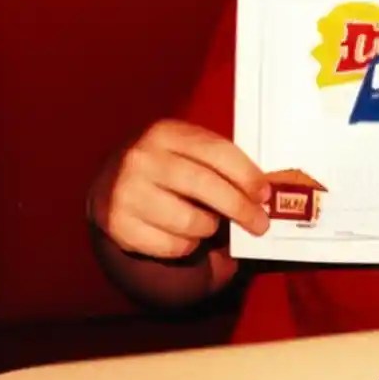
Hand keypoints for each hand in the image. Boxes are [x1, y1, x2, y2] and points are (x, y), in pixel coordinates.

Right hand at [88, 119, 270, 259]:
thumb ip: (221, 165)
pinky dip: (187, 245)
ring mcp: (127, 192)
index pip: (216, 152)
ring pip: (190, 222)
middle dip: (240, 208)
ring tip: (208, 222)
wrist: (114, 184)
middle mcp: (142, 159)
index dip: (246, 175)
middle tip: (259, 224)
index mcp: (165, 133)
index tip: (264, 194)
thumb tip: (263, 195)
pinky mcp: (120, 225)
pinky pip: (172, 246)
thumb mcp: (189, 152)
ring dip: (209, 228)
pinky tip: (183, 233)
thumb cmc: (168, 168)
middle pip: (205, 186)